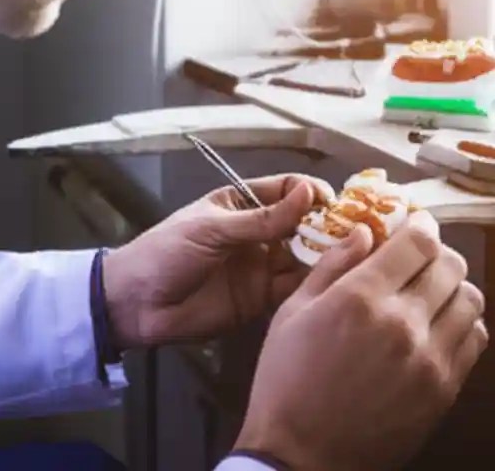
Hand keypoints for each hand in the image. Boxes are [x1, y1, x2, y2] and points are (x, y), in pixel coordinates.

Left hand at [102, 174, 333, 349]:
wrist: (136, 304)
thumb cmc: (166, 252)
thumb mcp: (213, 229)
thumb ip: (262, 218)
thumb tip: (308, 193)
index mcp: (241, 204)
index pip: (287, 190)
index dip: (311, 193)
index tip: (334, 202)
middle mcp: (257, 233)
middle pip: (302, 225)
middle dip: (327, 226)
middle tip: (358, 232)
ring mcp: (261, 267)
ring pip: (304, 258)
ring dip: (326, 257)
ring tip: (353, 258)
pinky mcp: (261, 300)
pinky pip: (294, 290)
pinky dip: (313, 286)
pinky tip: (333, 284)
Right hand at [234, 218, 487, 470]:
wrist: (302, 456)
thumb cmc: (287, 384)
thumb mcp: (291, 314)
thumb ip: (331, 267)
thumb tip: (362, 232)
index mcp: (360, 299)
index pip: (419, 241)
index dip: (421, 226)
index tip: (414, 227)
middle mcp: (403, 323)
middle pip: (451, 264)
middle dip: (436, 253)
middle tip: (419, 258)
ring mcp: (430, 358)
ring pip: (471, 298)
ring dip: (453, 286)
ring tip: (431, 293)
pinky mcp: (444, 389)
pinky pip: (475, 338)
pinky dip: (463, 323)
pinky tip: (438, 326)